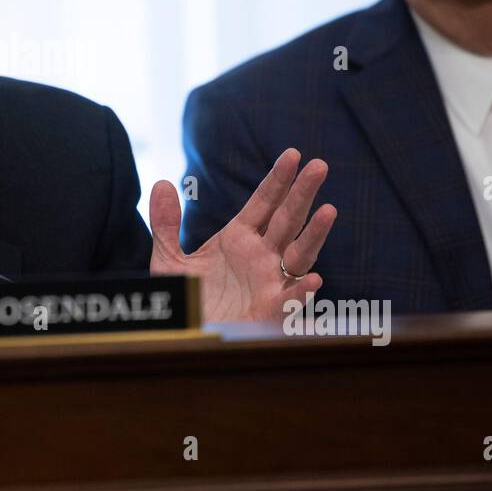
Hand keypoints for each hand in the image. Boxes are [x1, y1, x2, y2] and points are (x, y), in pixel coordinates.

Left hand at [149, 148, 335, 322]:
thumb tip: (162, 184)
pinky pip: (291, 300)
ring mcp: (270, 281)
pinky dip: (302, 291)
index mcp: (240, 238)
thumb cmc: (186, 299)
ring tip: (329, 210)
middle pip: (287, 219)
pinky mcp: (270, 311)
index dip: (278, 179)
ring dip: (314, 234)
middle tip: (320, 166)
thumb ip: (166, 224)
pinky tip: (314, 279)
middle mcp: (261, 255)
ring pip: (299, 253)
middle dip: (303, 193)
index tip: (293, 154)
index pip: (264, 202)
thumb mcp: (169, 259)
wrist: (187, 336)